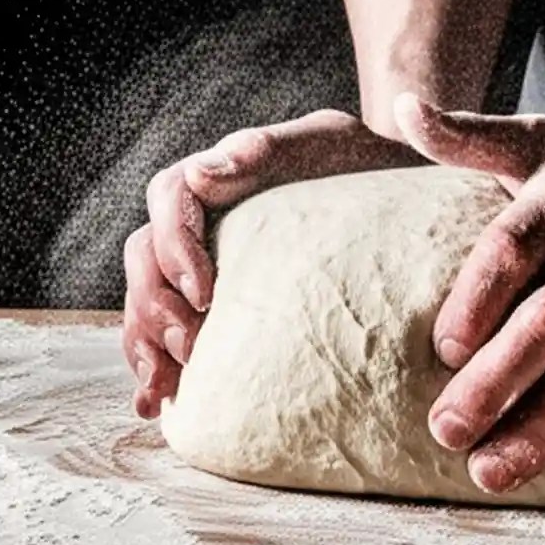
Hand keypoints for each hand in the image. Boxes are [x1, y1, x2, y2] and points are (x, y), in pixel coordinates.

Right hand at [123, 109, 425, 417]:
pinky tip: (159, 403)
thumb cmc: (365, 165)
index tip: (204, 295)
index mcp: (219, 174)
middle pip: (146, 258)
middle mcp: (199, 219)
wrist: (398, 197)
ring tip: (162, 388)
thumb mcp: (327, 141)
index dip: (176, 248)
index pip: (169, 199)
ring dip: (146, 345)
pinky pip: (168, 332)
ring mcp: (202, 264)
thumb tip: (204, 170)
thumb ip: (268, 149)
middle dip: (157, 307)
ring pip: (147, 301)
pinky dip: (157, 368)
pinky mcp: (215, 305)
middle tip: (189, 348)